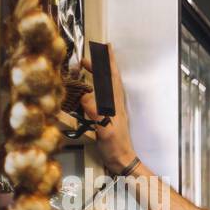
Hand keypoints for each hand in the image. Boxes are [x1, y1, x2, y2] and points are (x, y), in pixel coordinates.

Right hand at [81, 42, 134, 174]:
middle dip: (100, 66)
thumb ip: (97, 114)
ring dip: (97, 76)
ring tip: (87, 68)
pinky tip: (88, 91)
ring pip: (106, 87)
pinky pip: (101, 98)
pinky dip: (94, 89)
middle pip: (109, 80)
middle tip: (86, 58)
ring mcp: (113, 111)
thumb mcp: (105, 130)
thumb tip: (87, 97)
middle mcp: (115, 105)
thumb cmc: (115, 148)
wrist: (123, 161)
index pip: (112, 79)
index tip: (105, 48)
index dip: (108, 63)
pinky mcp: (109, 117)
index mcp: (114, 105)